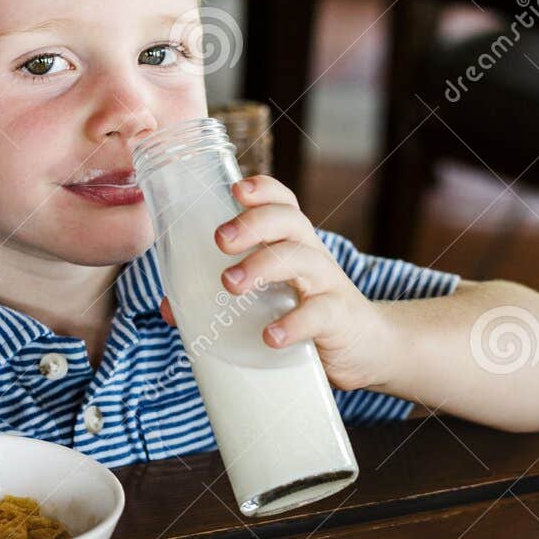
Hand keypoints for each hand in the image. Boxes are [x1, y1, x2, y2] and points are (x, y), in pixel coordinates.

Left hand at [157, 174, 392, 390]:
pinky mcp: (339, 319)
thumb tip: (171, 307)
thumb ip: (220, 299)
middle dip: (253, 223)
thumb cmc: (306, 313)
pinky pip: (319, 314)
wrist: (367, 349)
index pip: (282, 202)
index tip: (236, 190)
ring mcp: (328, 285)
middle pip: (289, 221)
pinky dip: (293, 324)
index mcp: (292, 243)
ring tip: (231, 285)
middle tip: (219, 241)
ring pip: (301, 259)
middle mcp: (312, 255)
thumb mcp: (268, 300)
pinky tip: (270, 336)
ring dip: (263, 267)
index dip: (262, 190)